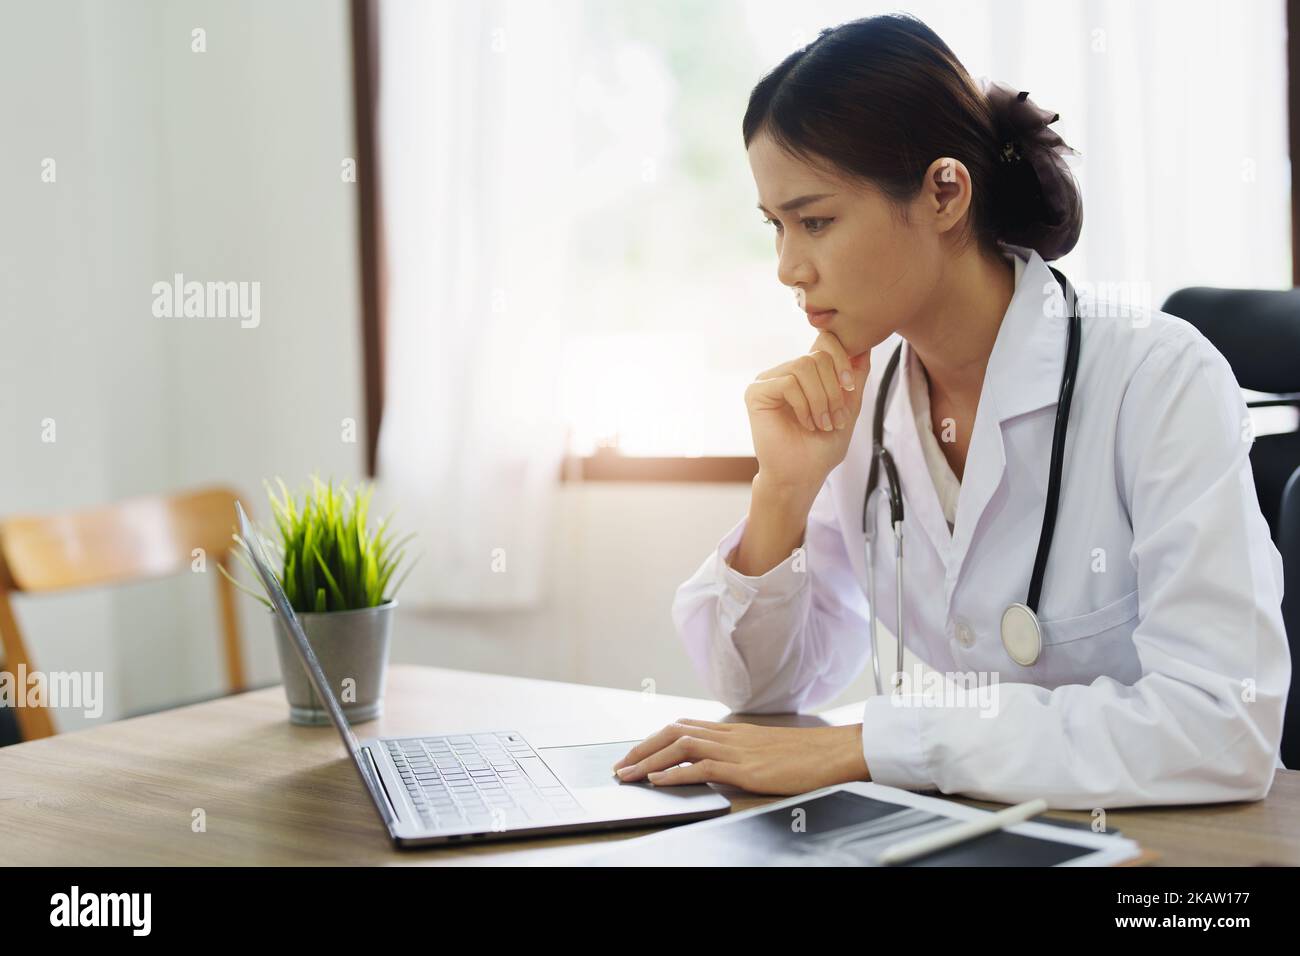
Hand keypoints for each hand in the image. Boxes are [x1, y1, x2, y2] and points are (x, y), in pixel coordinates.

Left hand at [610, 718, 869, 795]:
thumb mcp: (765, 752)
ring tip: (630, 775)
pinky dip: (675, 773)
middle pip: (674, 732)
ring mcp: (737, 750)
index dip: (655, 739)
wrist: (835, 752)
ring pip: (681, 746)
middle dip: (642, 749)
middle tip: (621, 767)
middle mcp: (730, 735)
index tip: (635, 754)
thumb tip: (716, 765)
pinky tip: (659, 781)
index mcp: (733, 731)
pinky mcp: (745, 768)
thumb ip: (740, 754)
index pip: (683, 727)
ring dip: (650, 761)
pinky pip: (702, 766)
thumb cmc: (806, 755)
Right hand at [745, 331, 871, 494]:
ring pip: (804, 366)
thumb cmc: (822, 447)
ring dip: (820, 399)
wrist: (802, 476)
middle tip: (834, 420)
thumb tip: (866, 346)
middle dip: (833, 390)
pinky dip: (803, 405)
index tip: (850, 388)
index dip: (842, 360)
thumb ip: (855, 376)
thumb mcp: (849, 407)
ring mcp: (769, 380)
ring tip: (821, 424)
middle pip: (817, 355)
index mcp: (806, 373)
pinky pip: (788, 382)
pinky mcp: (756, 392)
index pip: (825, 341)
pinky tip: (805, 423)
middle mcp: (786, 372)